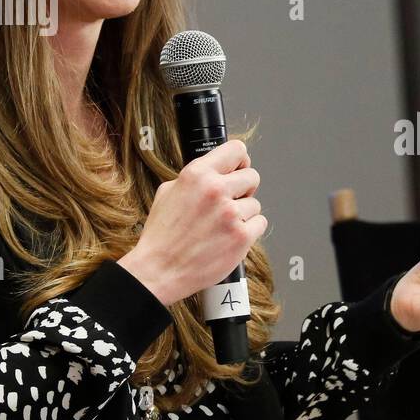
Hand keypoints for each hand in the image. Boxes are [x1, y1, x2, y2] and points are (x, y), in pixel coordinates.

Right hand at [118, 139, 266, 306]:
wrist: (159, 270)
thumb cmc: (162, 235)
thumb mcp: (168, 192)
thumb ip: (195, 178)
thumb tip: (217, 171)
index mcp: (197, 174)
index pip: (236, 149)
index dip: (240, 160)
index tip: (239, 169)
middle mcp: (216, 190)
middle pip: (252, 176)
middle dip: (244, 189)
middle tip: (231, 202)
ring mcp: (231, 214)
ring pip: (255, 204)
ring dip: (244, 214)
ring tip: (222, 226)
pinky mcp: (242, 236)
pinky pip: (260, 224)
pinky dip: (249, 231)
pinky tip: (230, 237)